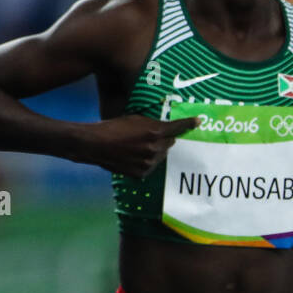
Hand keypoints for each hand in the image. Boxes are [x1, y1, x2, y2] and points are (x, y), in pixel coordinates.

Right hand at [74, 114, 200, 177]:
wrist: (94, 144)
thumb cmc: (112, 127)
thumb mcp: (134, 119)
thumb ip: (152, 124)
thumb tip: (163, 128)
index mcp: (154, 131)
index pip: (177, 128)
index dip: (189, 123)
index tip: (198, 121)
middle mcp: (154, 148)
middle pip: (170, 142)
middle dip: (164, 138)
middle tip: (151, 135)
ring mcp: (148, 162)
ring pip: (161, 155)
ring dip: (155, 150)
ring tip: (137, 146)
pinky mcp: (141, 173)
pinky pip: (151, 166)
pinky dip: (146, 161)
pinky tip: (133, 155)